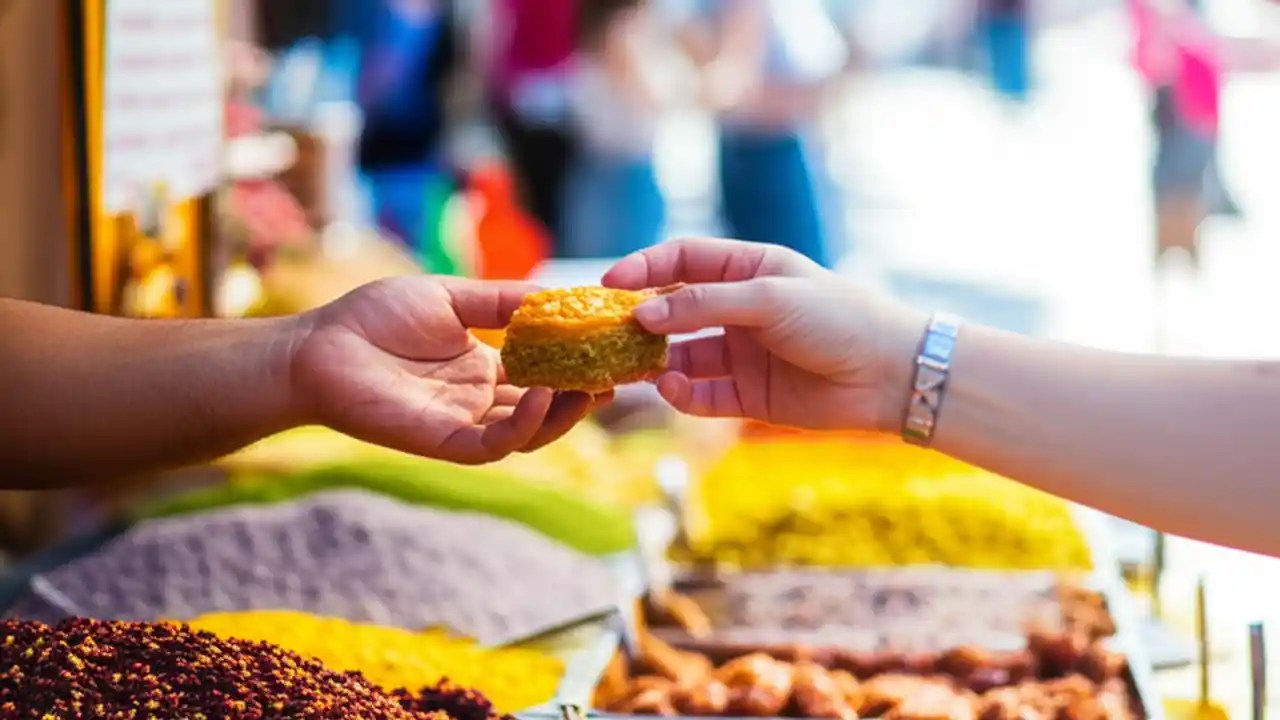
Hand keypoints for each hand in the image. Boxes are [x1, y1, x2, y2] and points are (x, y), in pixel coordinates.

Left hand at [291, 276, 603, 463]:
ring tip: (593, 387)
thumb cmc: (372, 319)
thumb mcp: (450, 297)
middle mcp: (480, 399)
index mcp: (483, 367)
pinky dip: (523, 426)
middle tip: (621, 375)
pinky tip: (542, 395)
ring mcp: (464, 423)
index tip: (615, 347)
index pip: (545, 371)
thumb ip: (501, 301)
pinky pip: (494, 444)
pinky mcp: (443, 441)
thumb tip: (557, 294)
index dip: (581, 364)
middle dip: (586, 394)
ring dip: (564, 413)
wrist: (316, 347)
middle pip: (547, 406)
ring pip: (529, 432)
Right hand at [603, 238, 924, 431]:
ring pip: (682, 356)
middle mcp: (738, 310)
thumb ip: (703, 304)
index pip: (683, 260)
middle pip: (674, 310)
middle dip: (641, 321)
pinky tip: (672, 389)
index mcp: (747, 269)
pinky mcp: (748, 395)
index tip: (610, 285)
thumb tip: (643, 313)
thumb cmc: (837, 317)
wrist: (888, 374)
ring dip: (655, 361)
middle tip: (609, 333)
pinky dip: (682, 394)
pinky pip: (702, 394)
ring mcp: (742, 353)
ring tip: (634, 367)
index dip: (645, 268)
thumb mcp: (767, 297)